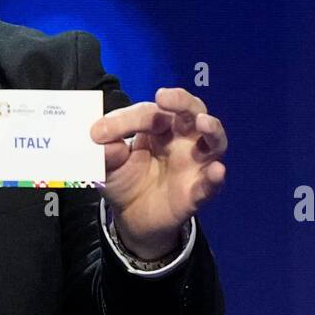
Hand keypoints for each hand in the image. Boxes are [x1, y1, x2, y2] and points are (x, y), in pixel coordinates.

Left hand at [89, 87, 226, 259]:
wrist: (131, 217)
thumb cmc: (125, 179)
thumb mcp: (107, 164)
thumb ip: (105, 151)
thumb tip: (98, 139)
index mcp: (159, 126)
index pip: (149, 113)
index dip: (126, 120)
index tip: (98, 133)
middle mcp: (183, 139)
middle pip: (192, 111)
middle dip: (182, 101)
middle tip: (164, 97)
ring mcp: (194, 164)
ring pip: (214, 141)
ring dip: (212, 129)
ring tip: (203, 122)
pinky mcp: (197, 193)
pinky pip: (211, 184)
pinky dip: (215, 178)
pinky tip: (216, 172)